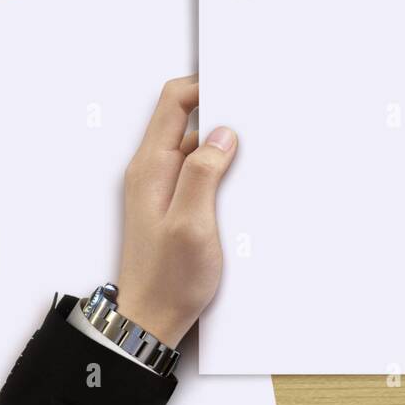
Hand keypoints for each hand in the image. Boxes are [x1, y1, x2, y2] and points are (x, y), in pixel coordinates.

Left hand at [115, 76, 237, 346]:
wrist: (150, 319)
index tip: (237, 86)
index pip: (173, 102)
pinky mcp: (174, 203)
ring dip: (223, 145)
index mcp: (151, 167)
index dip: (205, 87)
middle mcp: (152, 170)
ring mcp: (162, 186)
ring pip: (196, 146)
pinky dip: (220, 168)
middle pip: (186, 119)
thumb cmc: (167, 279)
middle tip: (254, 119)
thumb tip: (222, 133)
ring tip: (253, 155)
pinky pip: (199, 170)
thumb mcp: (192, 224)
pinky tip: (240, 184)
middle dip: (220, 113)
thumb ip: (204, 173)